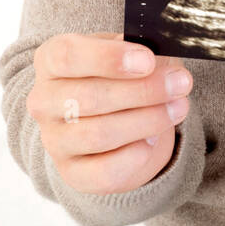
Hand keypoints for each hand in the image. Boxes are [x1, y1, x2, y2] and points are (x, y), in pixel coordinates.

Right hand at [26, 32, 193, 193]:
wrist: (111, 117)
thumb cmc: (118, 76)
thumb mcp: (126, 53)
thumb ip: (142, 54)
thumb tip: (167, 66)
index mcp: (51, 60)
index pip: (67, 56)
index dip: (108, 58)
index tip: (148, 60)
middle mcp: (44, 101)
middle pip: (88, 97)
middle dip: (143, 90)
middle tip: (180, 83)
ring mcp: (54, 140)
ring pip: (98, 134)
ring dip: (147, 120)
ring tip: (178, 107)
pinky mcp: (72, 172)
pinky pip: (103, 172)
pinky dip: (135, 156)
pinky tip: (155, 139)